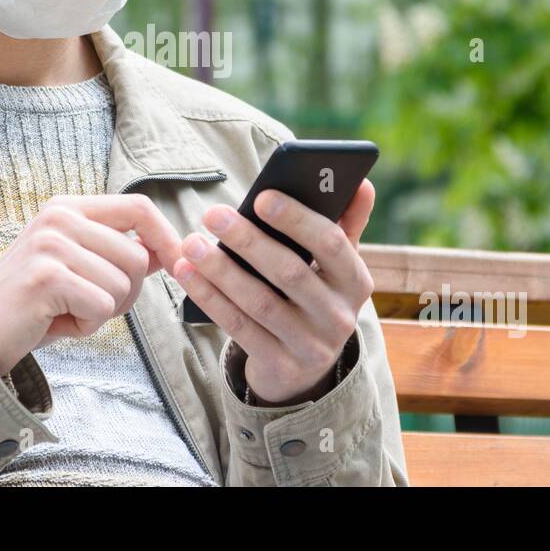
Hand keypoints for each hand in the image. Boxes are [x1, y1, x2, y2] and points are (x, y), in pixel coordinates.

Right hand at [0, 194, 181, 375]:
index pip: (138, 206)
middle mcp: (59, 217)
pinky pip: (102, 306)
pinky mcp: (47, 276)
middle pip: (137, 255)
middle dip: (127, 293)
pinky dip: (87, 324)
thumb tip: (166, 249)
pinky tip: (57, 321)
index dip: (166, 236)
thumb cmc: (34, 302)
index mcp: (68, 207)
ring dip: (103, 312)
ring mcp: (51, 244)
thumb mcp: (78, 267)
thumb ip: (117, 253)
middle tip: (90, 305)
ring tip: (67, 310)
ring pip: (123, 284)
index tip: (176, 263)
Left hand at [172, 180, 376, 405]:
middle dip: (248, 241)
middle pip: (291, 272)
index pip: (332, 244)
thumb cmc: (315, 295)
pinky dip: (210, 298)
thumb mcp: (336, 266)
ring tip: (192, 243)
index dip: (297, 219)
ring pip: (260, 302)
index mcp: (357, 282)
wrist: (305, 368)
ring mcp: (310, 345)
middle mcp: (340, 316)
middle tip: (213, 214)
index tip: (262, 196)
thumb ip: (346, 224)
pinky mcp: (280, 366)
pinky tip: (187, 274)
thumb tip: (362, 183)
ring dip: (221, 270)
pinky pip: (239, 328)